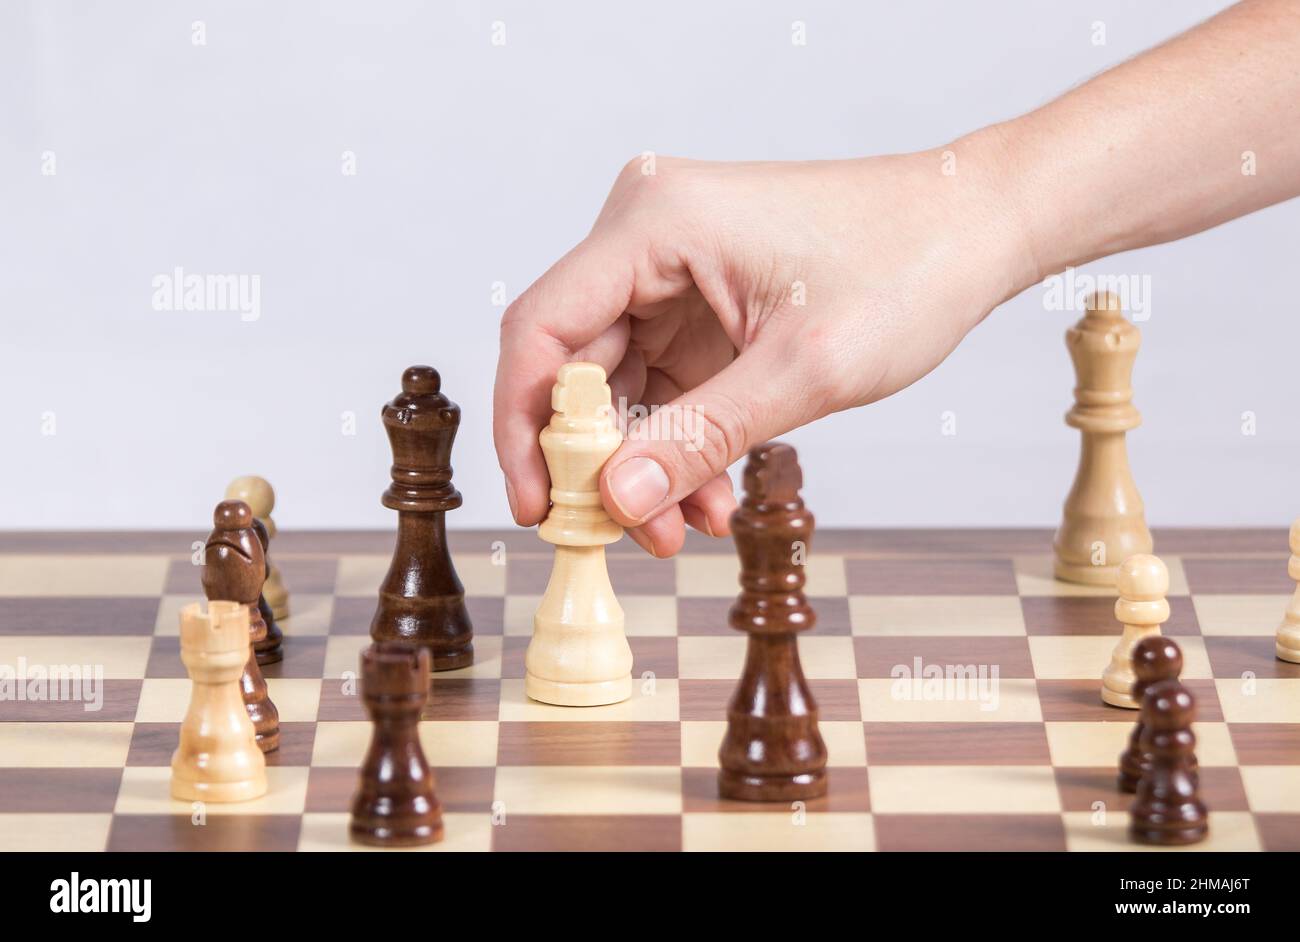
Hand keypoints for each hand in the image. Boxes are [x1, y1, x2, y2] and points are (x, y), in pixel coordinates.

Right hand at [494, 139, 1034, 555]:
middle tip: (627, 537)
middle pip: (577, 365)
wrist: (974, 228)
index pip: (542, 331)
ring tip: (687, 528)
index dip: (522, 427)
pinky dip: (682, 440)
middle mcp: (648, 235)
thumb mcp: (803, 371)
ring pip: (623, 383)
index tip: (537, 506)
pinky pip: (667, 381)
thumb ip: (700, 437)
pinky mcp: (703, 298)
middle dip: (600, 461)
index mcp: (654, 223)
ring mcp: (675, 268)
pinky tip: (712, 494)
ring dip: (646, 461)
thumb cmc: (907, 268)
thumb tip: (615, 499)